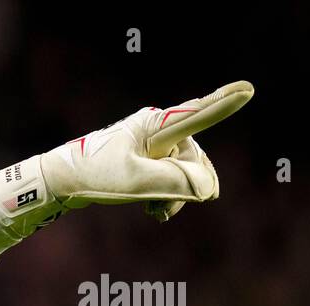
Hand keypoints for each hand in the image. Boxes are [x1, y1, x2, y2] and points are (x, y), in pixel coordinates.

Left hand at [40, 81, 253, 221]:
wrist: (62, 182)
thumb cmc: (95, 176)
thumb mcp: (136, 183)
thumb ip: (176, 183)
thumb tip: (208, 190)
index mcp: (156, 125)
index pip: (197, 114)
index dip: (224, 103)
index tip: (248, 88)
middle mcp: (160, 129)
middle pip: (194, 160)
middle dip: (183, 186)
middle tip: (153, 204)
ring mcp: (155, 145)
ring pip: (185, 174)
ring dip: (173, 197)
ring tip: (151, 211)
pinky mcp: (149, 159)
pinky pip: (172, 180)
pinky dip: (165, 198)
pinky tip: (151, 211)